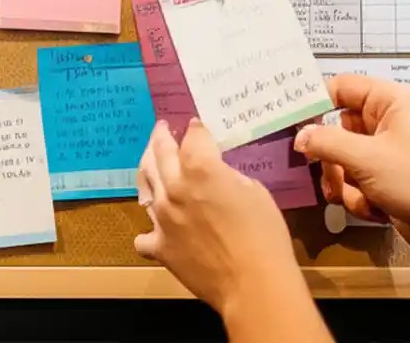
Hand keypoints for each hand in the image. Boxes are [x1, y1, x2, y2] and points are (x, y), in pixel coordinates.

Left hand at [135, 119, 304, 314]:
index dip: (196, 128)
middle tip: (161, 129)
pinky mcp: (159, 246)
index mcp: (200, 167)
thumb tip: (216, 173)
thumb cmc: (264, 234)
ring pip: (145, 184)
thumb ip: (228, 175)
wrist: (253, 283)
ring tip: (150, 161)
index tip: (196, 125)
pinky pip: (145, 234)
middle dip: (161, 136)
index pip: (193, 136)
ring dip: (148, 168)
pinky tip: (157, 226)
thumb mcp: (254, 191)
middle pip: (160, 152)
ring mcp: (161, 218)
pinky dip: (150, 228)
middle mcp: (173, 187)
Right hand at [294, 74, 409, 257]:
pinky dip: (359, 198)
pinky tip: (376, 210)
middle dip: (331, 159)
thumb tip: (298, 137)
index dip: (315, 103)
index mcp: (389, 101)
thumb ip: (327, 143)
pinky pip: (354, 182)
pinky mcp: (385, 180)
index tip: (290, 124)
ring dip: (344, 184)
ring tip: (361, 197)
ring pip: (341, 161)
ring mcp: (385, 153)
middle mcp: (386, 122)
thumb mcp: (368, 158)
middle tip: (331, 175)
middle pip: (335, 129)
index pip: (340, 87)